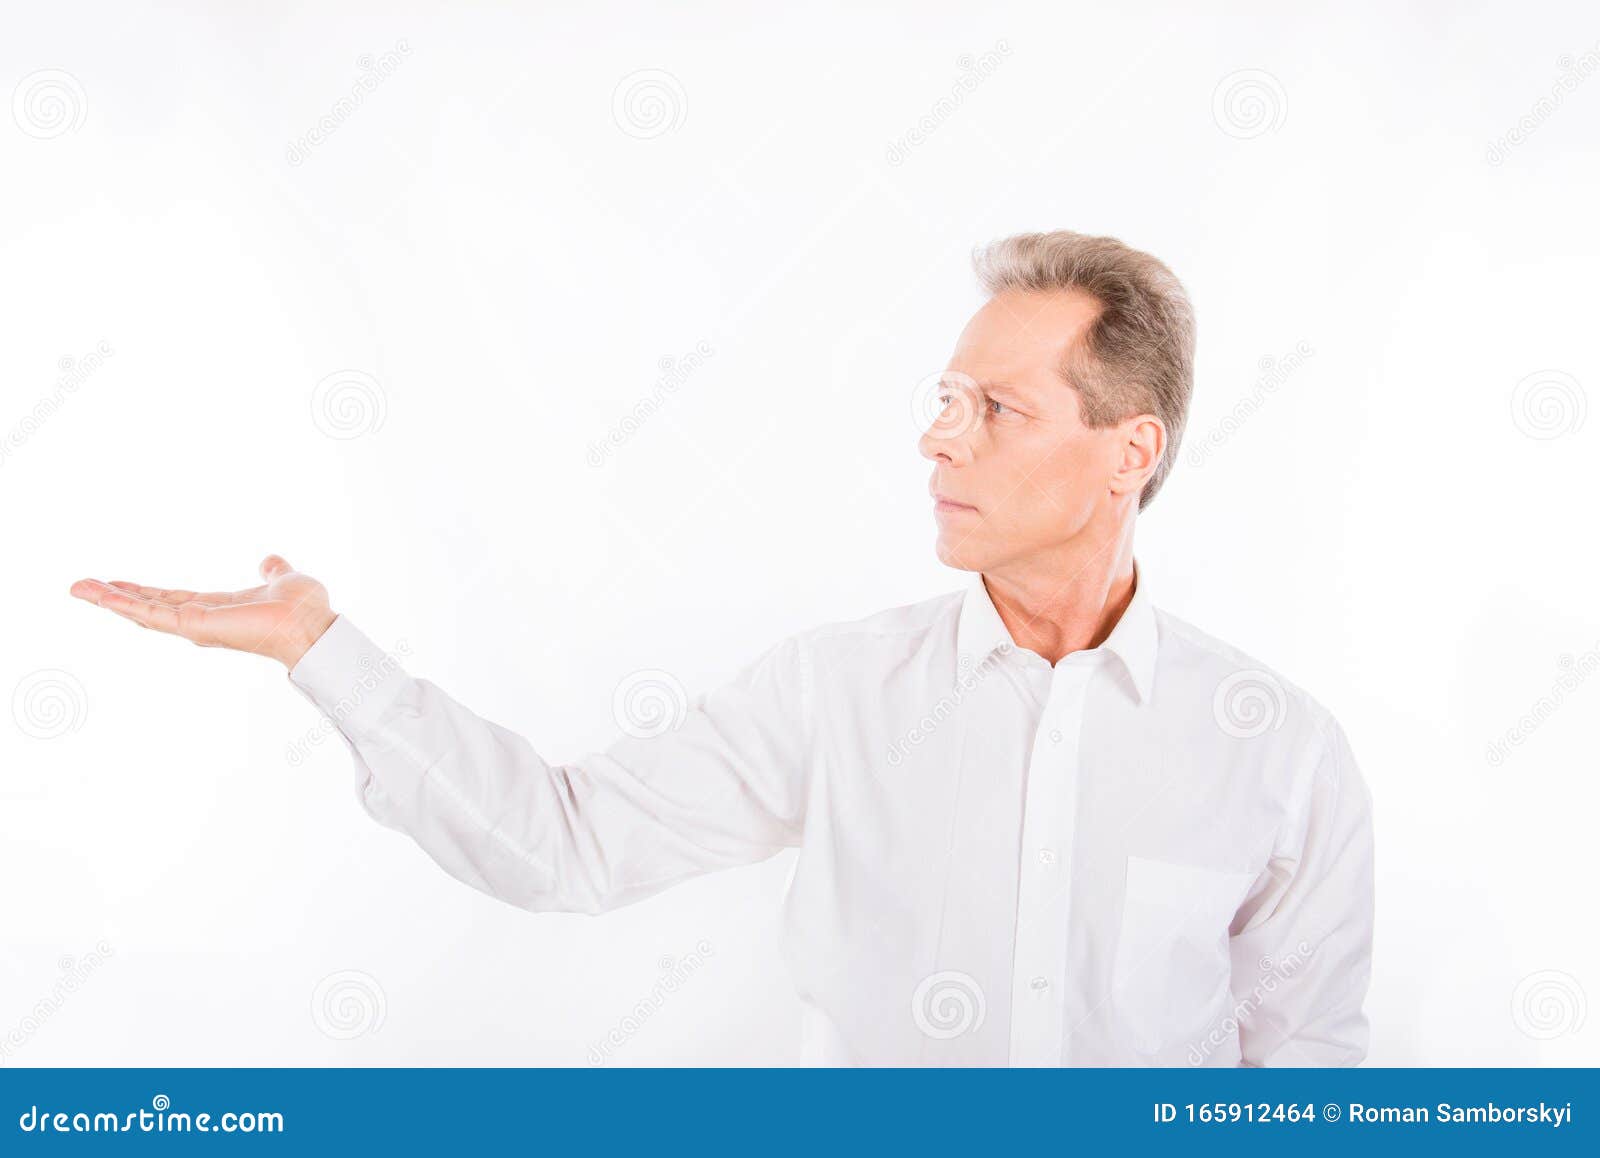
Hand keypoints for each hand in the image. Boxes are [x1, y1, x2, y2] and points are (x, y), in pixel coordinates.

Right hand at [69, 554, 337, 669]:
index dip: (144, 592)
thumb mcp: (282, 578)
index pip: (170, 600)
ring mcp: (196, 626)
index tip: (118, 584)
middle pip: (148, 608)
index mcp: (216, 608)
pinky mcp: (195, 628)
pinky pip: (153, 616)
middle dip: (115, 598)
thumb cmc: (303, 608)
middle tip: (82, 586)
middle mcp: (201, 620)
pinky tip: (102, 596)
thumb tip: (270, 561)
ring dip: (109, 600)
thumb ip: (272, 571)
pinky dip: (126, 606)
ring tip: (78, 588)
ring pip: (143, 613)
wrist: (313, 624)